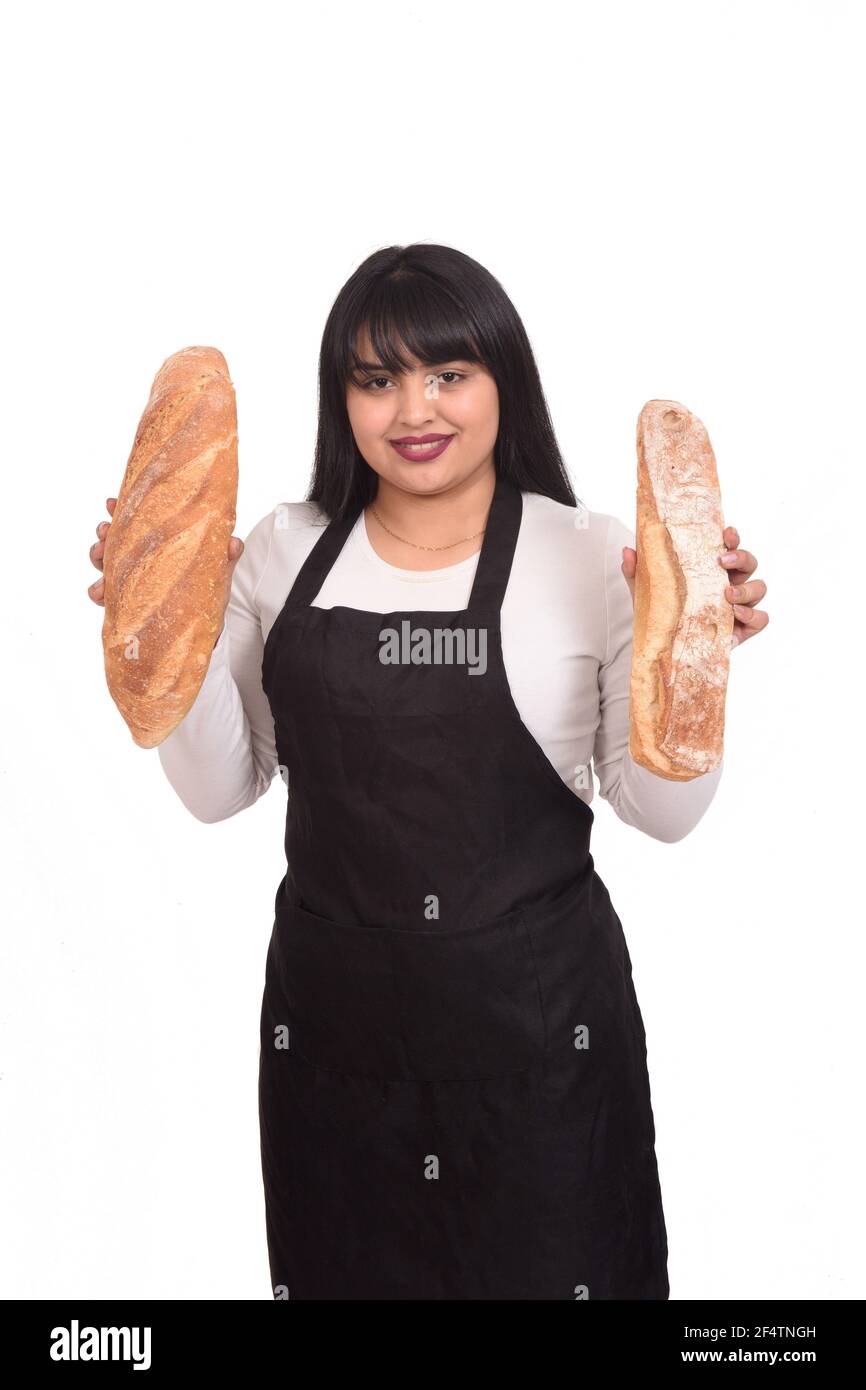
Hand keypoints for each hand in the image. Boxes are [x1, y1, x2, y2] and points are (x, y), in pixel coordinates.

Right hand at [88, 497, 244, 645]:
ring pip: (102, 563)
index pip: (135, 524)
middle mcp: (139, 562)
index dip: (120, 511)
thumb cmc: (207, 594)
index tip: (111, 502)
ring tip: (100, 553)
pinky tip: (101, 592)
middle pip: (113, 539)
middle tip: (104, 529)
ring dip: (97, 555)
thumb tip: (234, 543)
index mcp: (157, 547)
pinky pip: (103, 597)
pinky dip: (97, 592)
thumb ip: (225, 557)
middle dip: (104, 532)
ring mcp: (129, 583)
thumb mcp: (217, 572)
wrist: (205, 631)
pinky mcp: (126, 605)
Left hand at [620, 525, 768, 648]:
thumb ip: (636, 573)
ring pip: (759, 588)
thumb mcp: (646, 593)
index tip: (726, 533)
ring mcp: (740, 606)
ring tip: (727, 595)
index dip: (732, 538)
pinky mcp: (744, 629)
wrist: (664, 649)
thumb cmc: (662, 615)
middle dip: (742, 557)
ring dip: (747, 588)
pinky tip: (736, 615)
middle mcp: (730, 583)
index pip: (729, 547)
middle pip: (750, 562)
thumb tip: (627, 550)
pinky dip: (753, 615)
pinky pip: (762, 619)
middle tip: (722, 561)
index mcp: (712, 570)